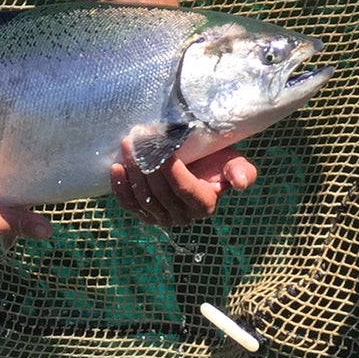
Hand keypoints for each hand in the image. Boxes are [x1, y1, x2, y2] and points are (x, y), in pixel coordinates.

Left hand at [110, 136, 256, 228]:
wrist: (196, 165)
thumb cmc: (215, 160)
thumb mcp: (234, 162)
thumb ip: (242, 172)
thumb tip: (240, 183)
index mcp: (204, 205)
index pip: (184, 189)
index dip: (171, 171)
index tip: (161, 148)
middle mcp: (182, 217)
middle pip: (160, 192)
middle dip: (147, 165)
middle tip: (138, 140)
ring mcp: (161, 217)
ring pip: (144, 197)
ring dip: (133, 172)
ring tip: (127, 146)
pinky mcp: (144, 213)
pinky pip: (130, 204)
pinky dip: (121, 187)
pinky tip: (116, 168)